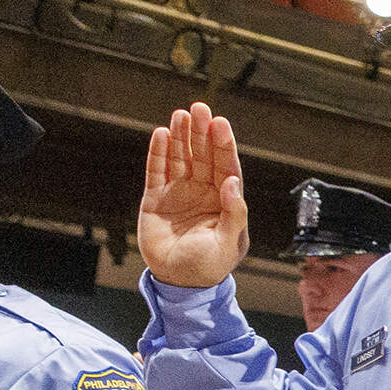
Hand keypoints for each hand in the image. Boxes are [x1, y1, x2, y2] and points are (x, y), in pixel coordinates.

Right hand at [136, 105, 251, 291]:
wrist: (179, 281)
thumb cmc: (209, 265)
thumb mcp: (229, 243)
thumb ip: (234, 213)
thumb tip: (231, 181)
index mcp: (224, 200)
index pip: (226, 166)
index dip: (223, 144)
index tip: (220, 122)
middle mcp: (203, 191)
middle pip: (203, 155)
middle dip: (201, 132)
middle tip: (199, 108)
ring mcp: (179, 192)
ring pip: (180, 158)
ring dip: (180, 136)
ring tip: (180, 115)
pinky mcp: (156, 197)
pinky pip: (157, 170)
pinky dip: (158, 153)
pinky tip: (160, 134)